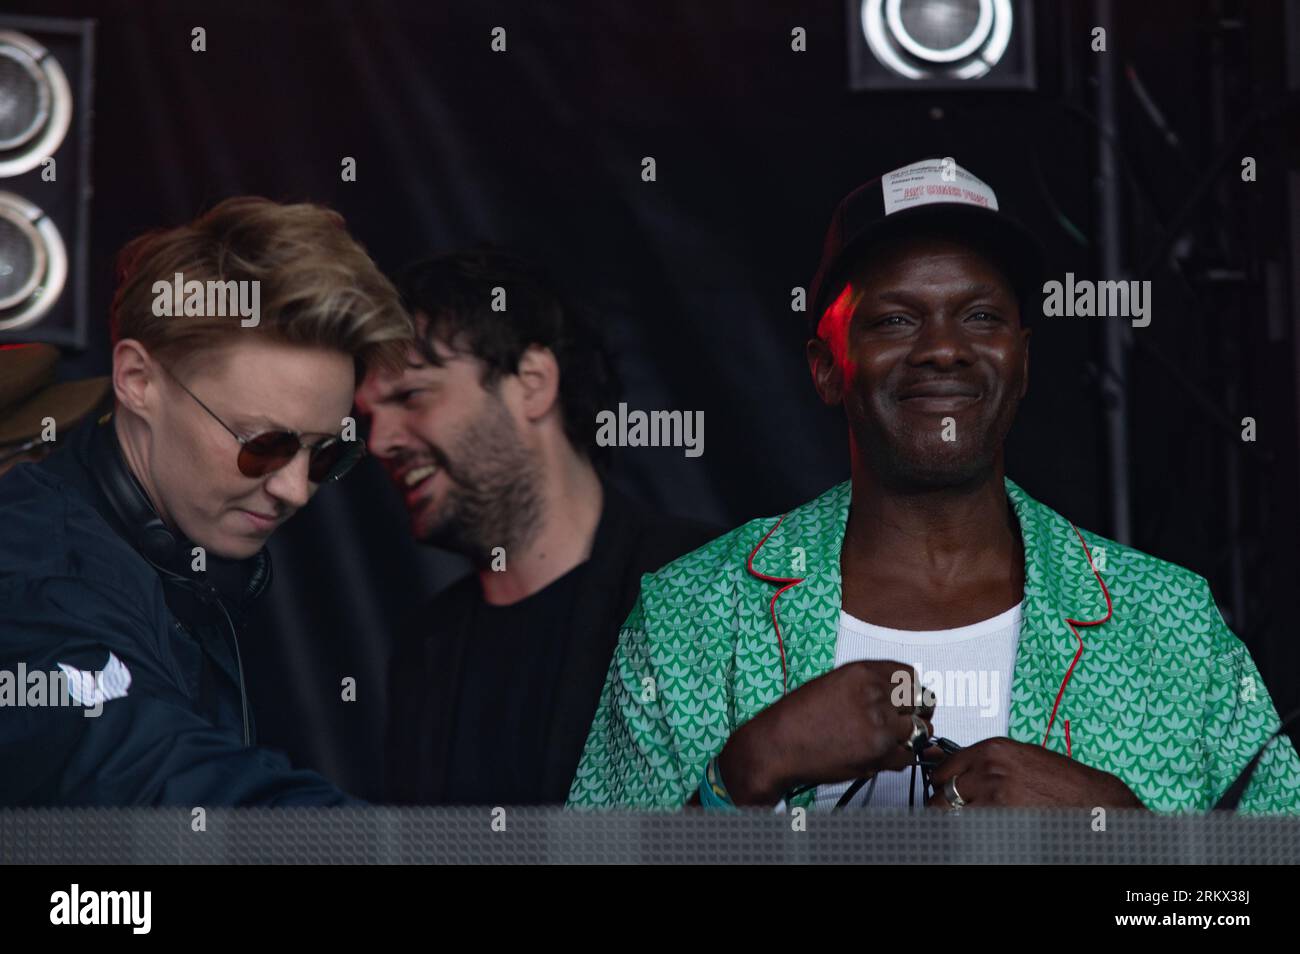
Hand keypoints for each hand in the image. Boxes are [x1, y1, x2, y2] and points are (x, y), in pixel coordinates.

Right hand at [718, 660, 933, 805]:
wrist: (778, 746)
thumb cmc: (798, 716)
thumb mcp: (833, 684)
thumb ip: (867, 686)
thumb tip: (898, 696)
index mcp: (862, 673)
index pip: (910, 676)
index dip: (912, 690)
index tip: (909, 701)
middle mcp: (875, 694)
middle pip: (921, 702)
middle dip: (918, 713)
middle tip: (908, 723)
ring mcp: (879, 725)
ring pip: (919, 731)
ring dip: (909, 739)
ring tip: (888, 743)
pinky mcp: (879, 753)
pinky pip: (907, 757)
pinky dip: (897, 759)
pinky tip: (878, 757)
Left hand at [924, 737, 1144, 808]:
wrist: (1093, 801)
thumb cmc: (1063, 780)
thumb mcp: (1019, 757)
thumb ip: (983, 759)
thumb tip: (946, 761)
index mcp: (992, 749)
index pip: (943, 768)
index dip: (941, 782)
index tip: (941, 790)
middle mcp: (989, 769)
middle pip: (942, 792)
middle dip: (944, 803)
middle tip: (952, 810)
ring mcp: (995, 796)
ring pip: (952, 813)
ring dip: (956, 819)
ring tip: (971, 821)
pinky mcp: (1002, 819)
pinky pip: (972, 829)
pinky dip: (973, 832)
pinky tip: (986, 830)